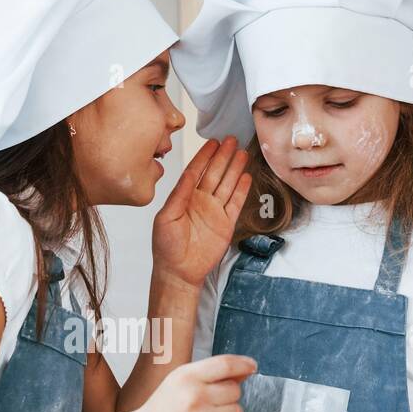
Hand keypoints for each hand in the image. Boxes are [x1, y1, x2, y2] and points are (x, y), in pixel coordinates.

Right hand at [135, 354, 254, 411]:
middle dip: (228, 397)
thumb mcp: (180, 382)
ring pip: (238, 411)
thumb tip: (245, 370)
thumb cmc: (164, 409)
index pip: (226, 364)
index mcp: (186, 377)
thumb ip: (211, 374)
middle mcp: (194, 397)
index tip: (251, 367)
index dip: (243, 364)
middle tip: (209, 405)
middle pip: (235, 390)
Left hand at [151, 137, 250, 288]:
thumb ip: (179, 195)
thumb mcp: (166, 217)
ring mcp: (214, 212)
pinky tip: (246, 176)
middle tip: (231, 140)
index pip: (196, 171)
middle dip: (223, 156)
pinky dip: (241, 190)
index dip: (204, 156)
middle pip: (214, 174)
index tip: (213, 142)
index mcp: (184, 197)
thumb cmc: (166, 248)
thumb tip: (188, 174)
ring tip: (242, 152)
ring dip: (234, 169)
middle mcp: (200, 202)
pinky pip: (235, 203)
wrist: (179, 272)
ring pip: (227, 185)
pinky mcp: (226, 224)